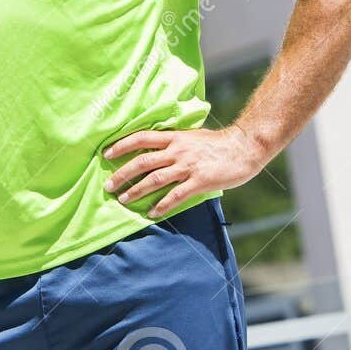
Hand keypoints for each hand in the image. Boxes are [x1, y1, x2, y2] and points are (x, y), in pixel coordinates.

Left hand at [103, 125, 268, 216]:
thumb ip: (174, 143)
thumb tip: (157, 150)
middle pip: (143, 161)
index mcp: (174, 137)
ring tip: (124, 200)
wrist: (244, 147)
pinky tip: (152, 213)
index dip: (122, 145)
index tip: (106, 154)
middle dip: (123, 174)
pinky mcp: (199, 181)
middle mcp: (177, 150)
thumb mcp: (192, 136)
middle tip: (108, 185)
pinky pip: (176, 195)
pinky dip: (162, 205)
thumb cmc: (217, 143)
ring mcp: (187, 166)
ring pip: (155, 179)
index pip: (141, 138)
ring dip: (137, 191)